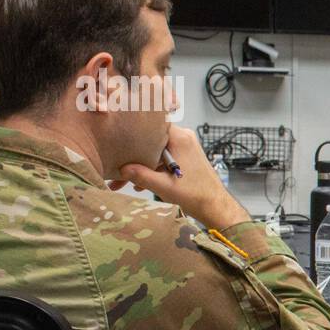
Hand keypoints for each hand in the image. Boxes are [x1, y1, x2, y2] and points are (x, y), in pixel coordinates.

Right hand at [114, 126, 249, 228]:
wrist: (214, 206)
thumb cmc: (196, 195)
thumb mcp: (164, 186)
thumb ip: (141, 176)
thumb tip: (121, 169)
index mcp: (180, 138)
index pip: (152, 124)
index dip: (134, 130)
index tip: (118, 137)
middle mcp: (184, 138)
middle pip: (151, 140)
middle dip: (133, 156)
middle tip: (115, 168)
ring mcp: (185, 147)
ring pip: (156, 151)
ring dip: (141, 166)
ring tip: (122, 182)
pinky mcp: (185, 157)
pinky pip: (163, 158)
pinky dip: (152, 169)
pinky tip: (139, 184)